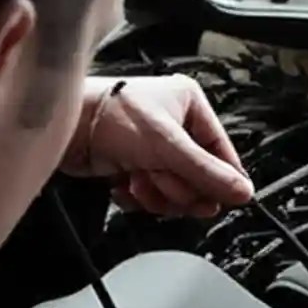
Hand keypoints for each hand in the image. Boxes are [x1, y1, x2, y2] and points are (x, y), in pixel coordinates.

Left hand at [61, 75, 253, 216]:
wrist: (65, 128)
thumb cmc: (111, 117)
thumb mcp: (169, 147)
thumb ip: (207, 173)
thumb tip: (242, 192)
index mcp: (190, 106)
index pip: (222, 152)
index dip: (221, 180)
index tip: (220, 201)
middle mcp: (175, 125)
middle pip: (198, 179)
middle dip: (176, 186)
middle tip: (162, 180)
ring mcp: (153, 149)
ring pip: (174, 192)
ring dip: (156, 194)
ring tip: (139, 179)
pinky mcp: (133, 167)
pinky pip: (151, 197)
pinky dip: (137, 197)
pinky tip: (124, 184)